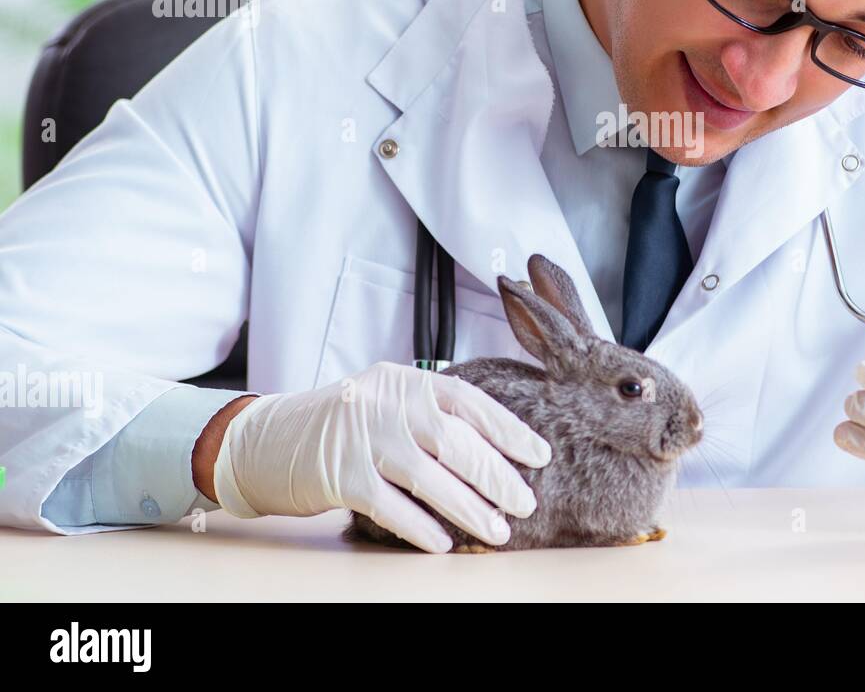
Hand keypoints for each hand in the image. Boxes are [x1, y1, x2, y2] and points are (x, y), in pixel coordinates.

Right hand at [213, 361, 550, 551]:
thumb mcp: (387, 401)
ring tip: (497, 531)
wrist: (266, 440)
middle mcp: (384, 403)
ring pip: (429, 476)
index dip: (508, 429)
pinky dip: (422, 527)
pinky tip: (444, 544)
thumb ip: (431, 414)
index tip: (539, 456)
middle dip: (496, 476)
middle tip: (525, 503)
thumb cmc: (341, 425)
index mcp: (404, 380)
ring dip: (469, 507)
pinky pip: (391, 507)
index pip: (468, 400)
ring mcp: (360, 439)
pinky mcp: (338, 476)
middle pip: (455, 441)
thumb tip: (496, 450)